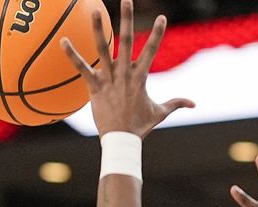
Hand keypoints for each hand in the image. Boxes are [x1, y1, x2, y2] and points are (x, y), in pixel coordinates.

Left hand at [63, 0, 193, 137]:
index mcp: (140, 77)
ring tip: (95, 10)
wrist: (121, 141)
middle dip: (127, 19)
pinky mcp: (94, 87)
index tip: (161, 17)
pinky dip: (72, 55)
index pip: (151, 50)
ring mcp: (109, 79)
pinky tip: (63, 40)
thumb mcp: (160, 113)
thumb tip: (194, 103)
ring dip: (99, 30)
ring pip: (103, 50)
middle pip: (127, 41)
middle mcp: (125, 74)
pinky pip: (82, 69)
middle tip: (127, 0)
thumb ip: (176, 103)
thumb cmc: (139, 127)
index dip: (157, 34)